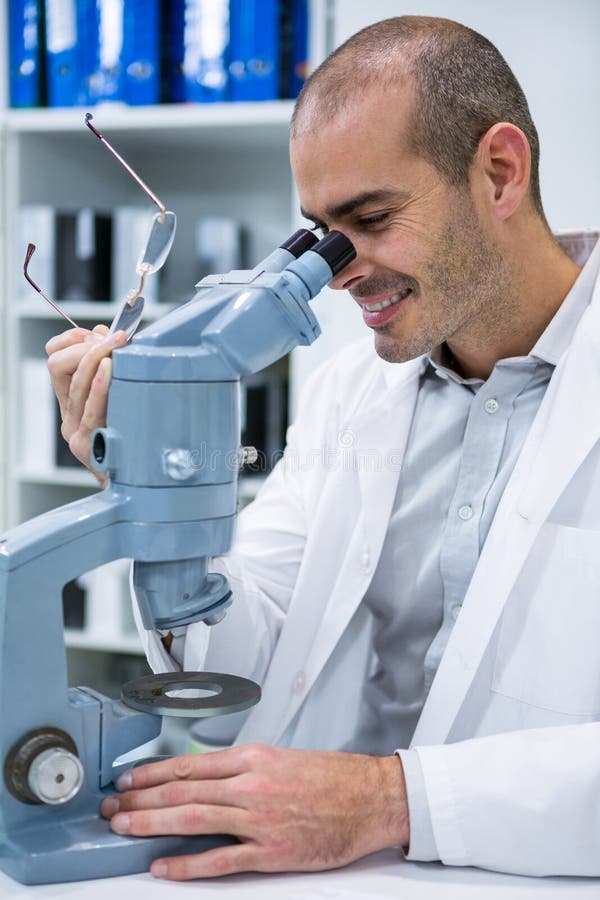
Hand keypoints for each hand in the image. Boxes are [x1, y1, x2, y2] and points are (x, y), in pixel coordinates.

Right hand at [45, 325, 127, 481]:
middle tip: (113, 338)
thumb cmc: (134, 439)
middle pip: (59, 366)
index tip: (93, 333)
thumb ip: (111, 367)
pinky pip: (91, 409)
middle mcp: (68, 414)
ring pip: (75, 383)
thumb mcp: (121, 399)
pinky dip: (100, 385)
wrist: (137, 484)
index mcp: (71, 401)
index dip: (69, 340)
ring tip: (116, 344)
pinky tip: (111, 369)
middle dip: (85, 346)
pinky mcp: (87, 444)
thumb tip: (104, 334)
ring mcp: (75, 430)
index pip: (55, 359)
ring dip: (96, 357)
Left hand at [101, 744, 409, 879]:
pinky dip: (188, 865)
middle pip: (184, 791)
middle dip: (142, 798)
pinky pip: (221, 860)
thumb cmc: (331, 777)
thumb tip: (203, 779)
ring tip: (125, 826)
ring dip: (153, 824)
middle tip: (114, 805)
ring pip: (194, 820)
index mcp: (254, 758)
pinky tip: (164, 867)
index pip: (189, 764)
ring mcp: (260, 820)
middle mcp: (251, 785)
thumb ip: (242, 768)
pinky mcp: (272, 852)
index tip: (129, 778)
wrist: (371, 798)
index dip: (153, 772)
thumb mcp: (282, 758)